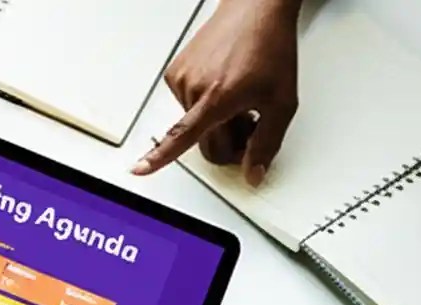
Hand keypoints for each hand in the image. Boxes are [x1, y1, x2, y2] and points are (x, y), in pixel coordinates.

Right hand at [133, 0, 299, 185]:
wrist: (255, 10)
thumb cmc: (268, 47)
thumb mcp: (282, 101)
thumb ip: (267, 143)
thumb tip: (253, 173)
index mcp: (217, 96)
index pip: (181, 136)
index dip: (158, 158)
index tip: (139, 169)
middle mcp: (193, 88)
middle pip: (200, 141)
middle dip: (225, 142)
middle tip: (248, 125)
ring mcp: (180, 78)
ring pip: (193, 124)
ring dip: (215, 122)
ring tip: (236, 99)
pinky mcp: (175, 71)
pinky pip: (186, 104)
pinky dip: (203, 104)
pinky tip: (221, 87)